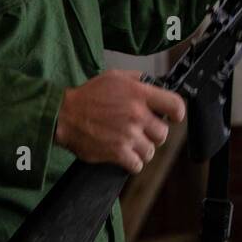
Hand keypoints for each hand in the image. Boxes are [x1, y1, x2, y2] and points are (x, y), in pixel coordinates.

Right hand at [55, 70, 185, 171]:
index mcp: (139, 94)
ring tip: (131, 143)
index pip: (175, 105)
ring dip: (143, 149)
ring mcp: (128, 135)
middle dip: (154, 134)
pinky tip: (125, 155)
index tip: (172, 117)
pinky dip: (133, 163)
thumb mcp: (115, 76)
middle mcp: (136, 114)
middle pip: (163, 133)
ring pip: (151, 151)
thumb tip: (155, 84)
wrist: (64, 115)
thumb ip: (138, 79)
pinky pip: (137, 164)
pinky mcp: (117, 152)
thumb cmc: (88, 95)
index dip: (177, 113)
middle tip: (142, 131)